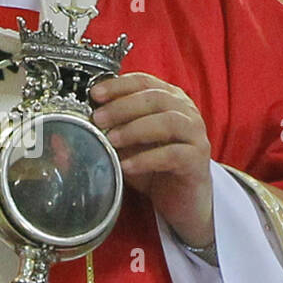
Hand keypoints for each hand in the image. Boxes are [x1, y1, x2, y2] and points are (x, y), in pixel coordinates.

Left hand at [90, 73, 213, 246]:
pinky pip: (173, 155)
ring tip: (111, 140)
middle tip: (98, 119)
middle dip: (123, 107)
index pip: (144, 81)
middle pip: (156, 98)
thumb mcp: (130, 144)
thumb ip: (114, 129)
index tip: (95, 94)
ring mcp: (195, 135)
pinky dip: (146, 159)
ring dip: (135, 129)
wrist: (182, 200)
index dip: (119, 86)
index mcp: (169, 100)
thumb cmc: (155, 168)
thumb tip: (85, 120)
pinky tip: (126, 165)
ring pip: (168, 122)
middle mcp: (186, 112)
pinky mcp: (197, 160)